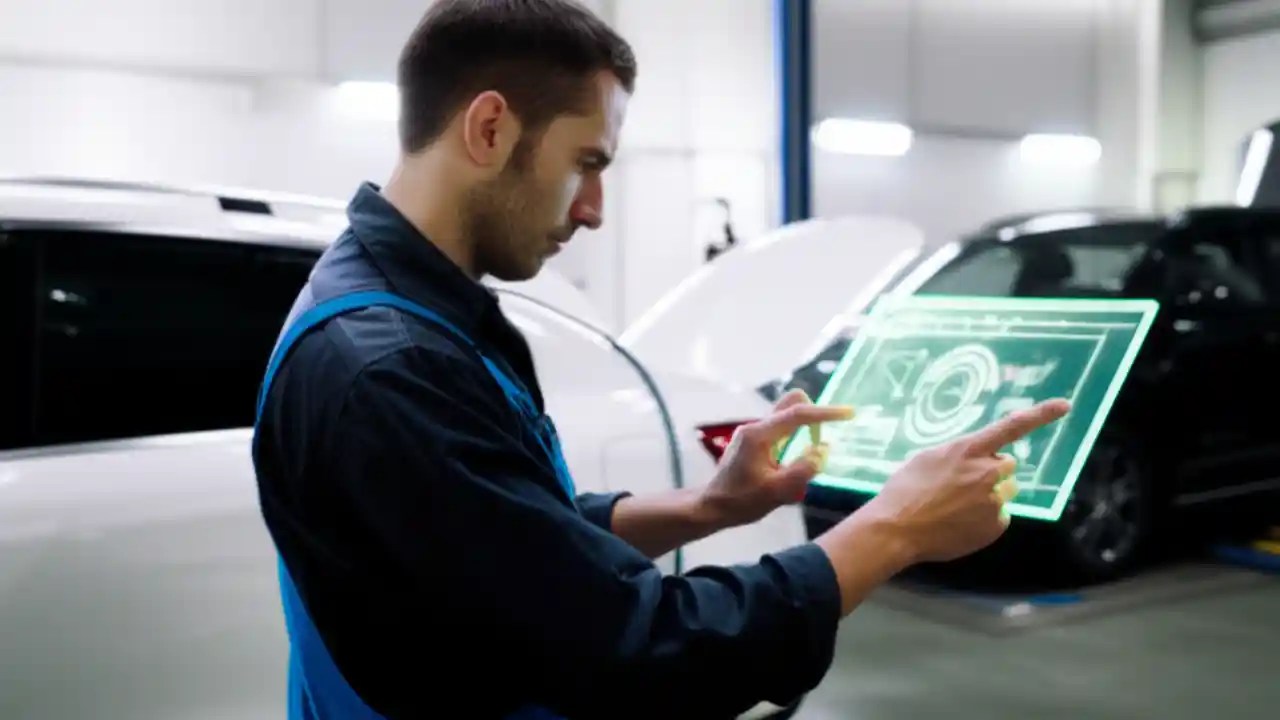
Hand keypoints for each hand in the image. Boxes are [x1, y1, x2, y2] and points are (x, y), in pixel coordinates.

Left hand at [699, 389, 853, 528]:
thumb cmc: (742, 502)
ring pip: (787, 417)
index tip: (849, 413)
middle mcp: (756, 427)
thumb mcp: (777, 491)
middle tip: (822, 440)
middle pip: (791, 403)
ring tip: (803, 464)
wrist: (712, 507)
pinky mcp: (754, 441)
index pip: (798, 414)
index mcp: (760, 435)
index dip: (826, 413)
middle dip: (813, 415)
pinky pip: (781, 431)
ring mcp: (753, 432)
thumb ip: (803, 469)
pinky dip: (793, 442)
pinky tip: (789, 469)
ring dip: (803, 432)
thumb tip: (822, 448)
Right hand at [859, 398, 1070, 564]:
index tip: (1065, 406)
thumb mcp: (928, 458)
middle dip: (992, 470)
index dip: (1041, 414)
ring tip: (957, 505)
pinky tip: (959, 522)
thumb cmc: (904, 491)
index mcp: (968, 449)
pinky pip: (1000, 516)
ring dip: (990, 494)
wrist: (896, 530)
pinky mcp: (996, 525)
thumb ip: (959, 454)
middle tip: (963, 484)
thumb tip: (977, 457)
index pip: (1012, 426)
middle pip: (1007, 464)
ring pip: (1006, 491)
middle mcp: (987, 472)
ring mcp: (993, 500)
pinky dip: (985, 518)